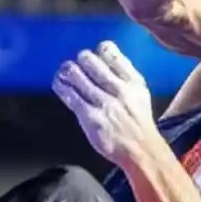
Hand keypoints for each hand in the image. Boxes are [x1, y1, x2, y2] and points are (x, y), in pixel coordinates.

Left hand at [53, 41, 156, 166]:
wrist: (141, 150)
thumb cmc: (138, 122)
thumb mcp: (140, 94)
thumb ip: (124, 76)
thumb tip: (104, 58)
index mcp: (133, 80)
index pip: (109, 52)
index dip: (97, 51)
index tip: (94, 58)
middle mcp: (118, 89)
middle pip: (89, 60)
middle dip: (80, 61)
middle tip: (77, 66)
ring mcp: (103, 103)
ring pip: (75, 75)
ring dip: (66, 72)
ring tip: (64, 74)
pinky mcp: (89, 116)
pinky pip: (69, 94)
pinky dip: (61, 86)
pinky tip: (59, 84)